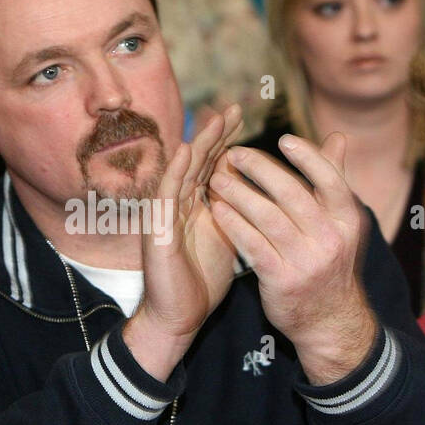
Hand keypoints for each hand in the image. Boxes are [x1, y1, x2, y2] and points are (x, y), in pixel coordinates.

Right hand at [123, 104, 242, 380]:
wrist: (179, 316)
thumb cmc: (202, 280)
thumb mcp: (232, 238)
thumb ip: (243, 212)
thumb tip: (267, 192)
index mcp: (199, 207)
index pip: (212, 166)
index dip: (227, 140)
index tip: (244, 115)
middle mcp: (180, 206)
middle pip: (198, 162)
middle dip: (216, 134)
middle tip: (235, 108)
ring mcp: (166, 216)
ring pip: (183, 172)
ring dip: (198, 144)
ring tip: (214, 119)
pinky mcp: (157, 231)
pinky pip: (166, 197)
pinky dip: (175, 172)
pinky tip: (186, 152)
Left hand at [208, 132, 377, 384]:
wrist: (329, 321)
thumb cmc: (329, 262)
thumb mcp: (341, 225)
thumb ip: (334, 180)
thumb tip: (338, 137)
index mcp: (348, 220)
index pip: (331, 179)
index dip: (308, 157)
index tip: (282, 139)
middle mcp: (331, 239)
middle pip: (292, 194)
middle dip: (259, 169)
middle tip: (233, 154)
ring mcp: (307, 261)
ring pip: (267, 217)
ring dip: (238, 193)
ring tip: (216, 179)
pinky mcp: (282, 280)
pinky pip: (252, 245)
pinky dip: (233, 224)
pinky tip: (217, 210)